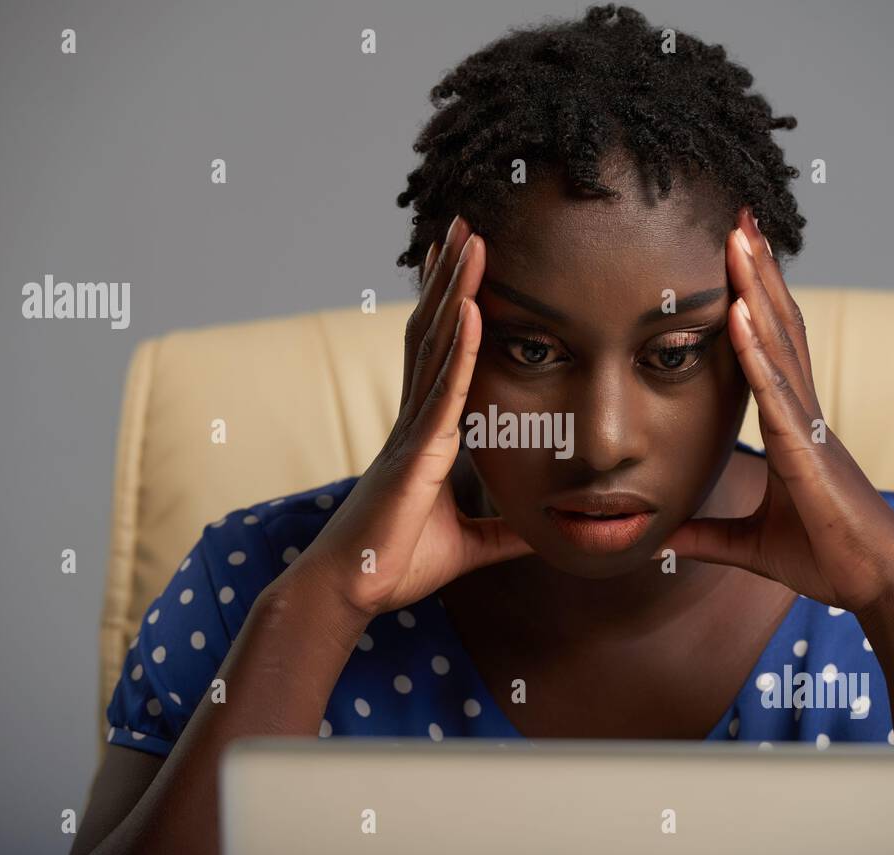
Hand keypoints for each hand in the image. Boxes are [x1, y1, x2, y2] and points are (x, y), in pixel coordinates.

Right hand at [286, 216, 532, 617]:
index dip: (451, 307)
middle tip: (466, 223)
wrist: (351, 592)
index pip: (440, 355)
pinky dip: (459, 349)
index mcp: (425, 434)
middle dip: (450, 276)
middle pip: (434, 331)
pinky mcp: (415, 453)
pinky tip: (473, 309)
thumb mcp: (468, 545)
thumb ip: (503, 532)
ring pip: (436, 346)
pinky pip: (442, 392)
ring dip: (455, 290)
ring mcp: (412, 431)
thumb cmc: (394, 564)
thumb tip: (543, 532)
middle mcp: (415, 420)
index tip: (461, 264)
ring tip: (469, 239)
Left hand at [658, 207, 893, 614]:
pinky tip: (737, 313)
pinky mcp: (808, 452)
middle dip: (756, 270)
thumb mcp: (750, 547)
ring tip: (737, 235)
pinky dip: (757, 350)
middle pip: (777, 325)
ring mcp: (809, 427)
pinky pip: (777, 393)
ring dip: (756, 287)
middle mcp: (803, 413)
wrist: (880, 587)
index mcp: (793, 426)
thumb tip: (660, 540)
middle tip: (737, 215)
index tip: (737, 254)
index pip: (769, 347)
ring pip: (779, 342)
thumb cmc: (829, 560)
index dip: (754, 298)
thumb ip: (706, 538)